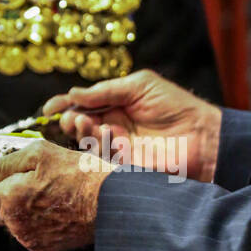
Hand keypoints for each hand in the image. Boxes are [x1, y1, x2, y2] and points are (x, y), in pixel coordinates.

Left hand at [0, 137, 114, 250]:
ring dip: (19, 210)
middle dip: (1, 198)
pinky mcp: (44, 248)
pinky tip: (53, 208)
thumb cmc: (79, 175)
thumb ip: (0, 163)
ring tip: (44, 194)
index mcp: (10, 198)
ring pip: (11, 224)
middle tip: (23, 182)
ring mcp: (30, 238)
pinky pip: (28, 234)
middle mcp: (16, 223)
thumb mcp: (39, 154)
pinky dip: (34, 222)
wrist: (111, 204)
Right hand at [43, 70, 222, 183]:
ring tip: (83, 123)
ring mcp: (117, 146)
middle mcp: (113, 125)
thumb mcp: (139, 86)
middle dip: (69, 119)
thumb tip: (74, 93)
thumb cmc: (176, 106)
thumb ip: (106, 90)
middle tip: (70, 118)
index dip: (64, 105)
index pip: (82, 104)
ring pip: (86, 141)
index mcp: (115, 104)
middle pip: (78, 124)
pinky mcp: (123, 165)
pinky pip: (101, 156)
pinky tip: (106, 134)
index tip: (48, 108)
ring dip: (80, 131)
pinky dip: (98, 144)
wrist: (201, 136)